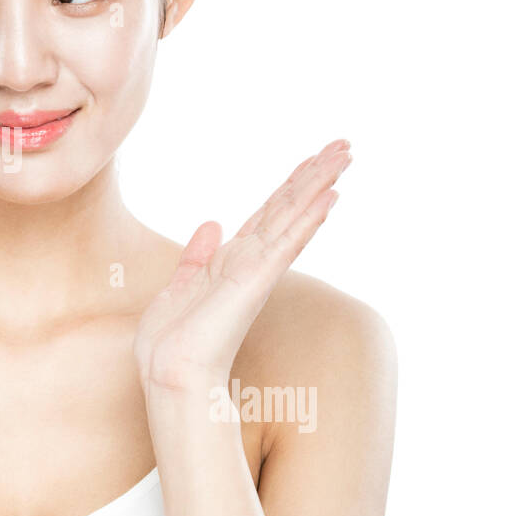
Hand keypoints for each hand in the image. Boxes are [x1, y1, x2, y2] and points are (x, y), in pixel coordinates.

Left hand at [133, 139, 351, 393]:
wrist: (169, 370)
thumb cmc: (172, 341)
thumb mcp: (179, 286)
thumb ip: (197, 256)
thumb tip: (213, 223)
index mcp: (234, 260)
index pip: (270, 213)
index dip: (292, 184)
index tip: (314, 158)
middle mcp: (252, 261)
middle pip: (289, 207)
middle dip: (315, 174)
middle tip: (346, 144)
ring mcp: (257, 270)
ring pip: (294, 216)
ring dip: (319, 184)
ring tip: (346, 155)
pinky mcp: (255, 280)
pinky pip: (287, 243)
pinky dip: (307, 220)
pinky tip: (329, 197)